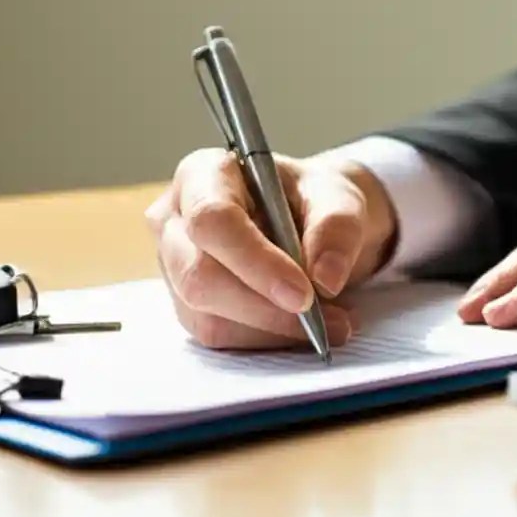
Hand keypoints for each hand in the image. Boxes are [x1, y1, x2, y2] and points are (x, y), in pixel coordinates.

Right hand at [146, 148, 396, 348]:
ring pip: (208, 317)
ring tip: (329, 322)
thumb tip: (324, 278)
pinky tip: (302, 328)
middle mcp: (176, 221)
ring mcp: (176, 268)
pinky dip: (267, 340)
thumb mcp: (340, 197)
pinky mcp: (189, 306)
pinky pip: (221, 337)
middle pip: (200, 276)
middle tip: (324, 319)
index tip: (303, 293)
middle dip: (264, 307)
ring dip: (272, 330)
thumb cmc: (315, 200)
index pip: (211, 220)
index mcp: (204, 176)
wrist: (313, 223)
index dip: (254, 261)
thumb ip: (337, 228)